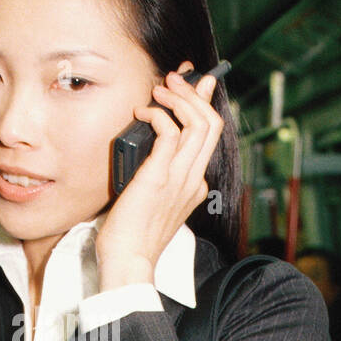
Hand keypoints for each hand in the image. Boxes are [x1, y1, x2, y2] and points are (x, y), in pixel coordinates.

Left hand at [95, 62, 224, 289]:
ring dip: (179, 98)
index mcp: (195, 185)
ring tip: (159, 89)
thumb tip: (146, 149)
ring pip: (199, 123)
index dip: (203, 104)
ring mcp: (180, 178)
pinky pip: (170, 133)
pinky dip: (158, 115)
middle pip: (212, 123)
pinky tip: (143, 113)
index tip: (194, 84)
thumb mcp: (149, 200)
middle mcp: (194, 179)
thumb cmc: (131, 236)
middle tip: (175, 78)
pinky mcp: (159, 176)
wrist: (128, 262)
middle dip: (195, 93)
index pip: (209, 136)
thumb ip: (155, 177)